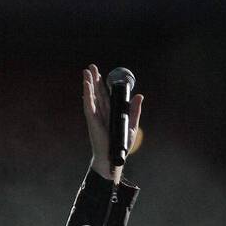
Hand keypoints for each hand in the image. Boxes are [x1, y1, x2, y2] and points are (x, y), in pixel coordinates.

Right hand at [82, 64, 143, 179]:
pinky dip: (87, 94)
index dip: (104, 84)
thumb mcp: (131, 125)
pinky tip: (86, 85)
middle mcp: (102, 113)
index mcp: (110, 113)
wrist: (114, 158)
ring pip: (92, 96)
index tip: (102, 74)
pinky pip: (89, 105)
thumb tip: (139, 95)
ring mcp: (96, 116)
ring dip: (89, 83)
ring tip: (86, 71)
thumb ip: (134, 110)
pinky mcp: (92, 120)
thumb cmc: (121, 145)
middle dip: (95, 79)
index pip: (106, 96)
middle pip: (98, 93)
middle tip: (91, 66)